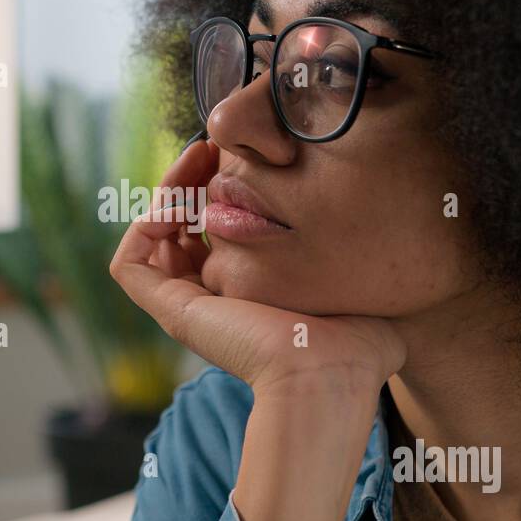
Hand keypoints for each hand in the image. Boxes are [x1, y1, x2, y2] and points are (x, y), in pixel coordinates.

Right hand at [109, 137, 405, 391]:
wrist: (333, 371)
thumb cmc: (358, 340)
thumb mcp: (361, 281)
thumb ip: (360, 259)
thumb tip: (390, 236)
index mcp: (253, 294)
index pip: (219, 236)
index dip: (221, 192)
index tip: (242, 158)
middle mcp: (216, 300)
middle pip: (182, 230)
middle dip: (191, 182)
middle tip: (212, 149)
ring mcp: (190, 307)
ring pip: (154, 240)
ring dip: (167, 194)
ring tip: (196, 161)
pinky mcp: (173, 312)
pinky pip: (130, 264)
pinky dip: (144, 225)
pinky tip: (179, 199)